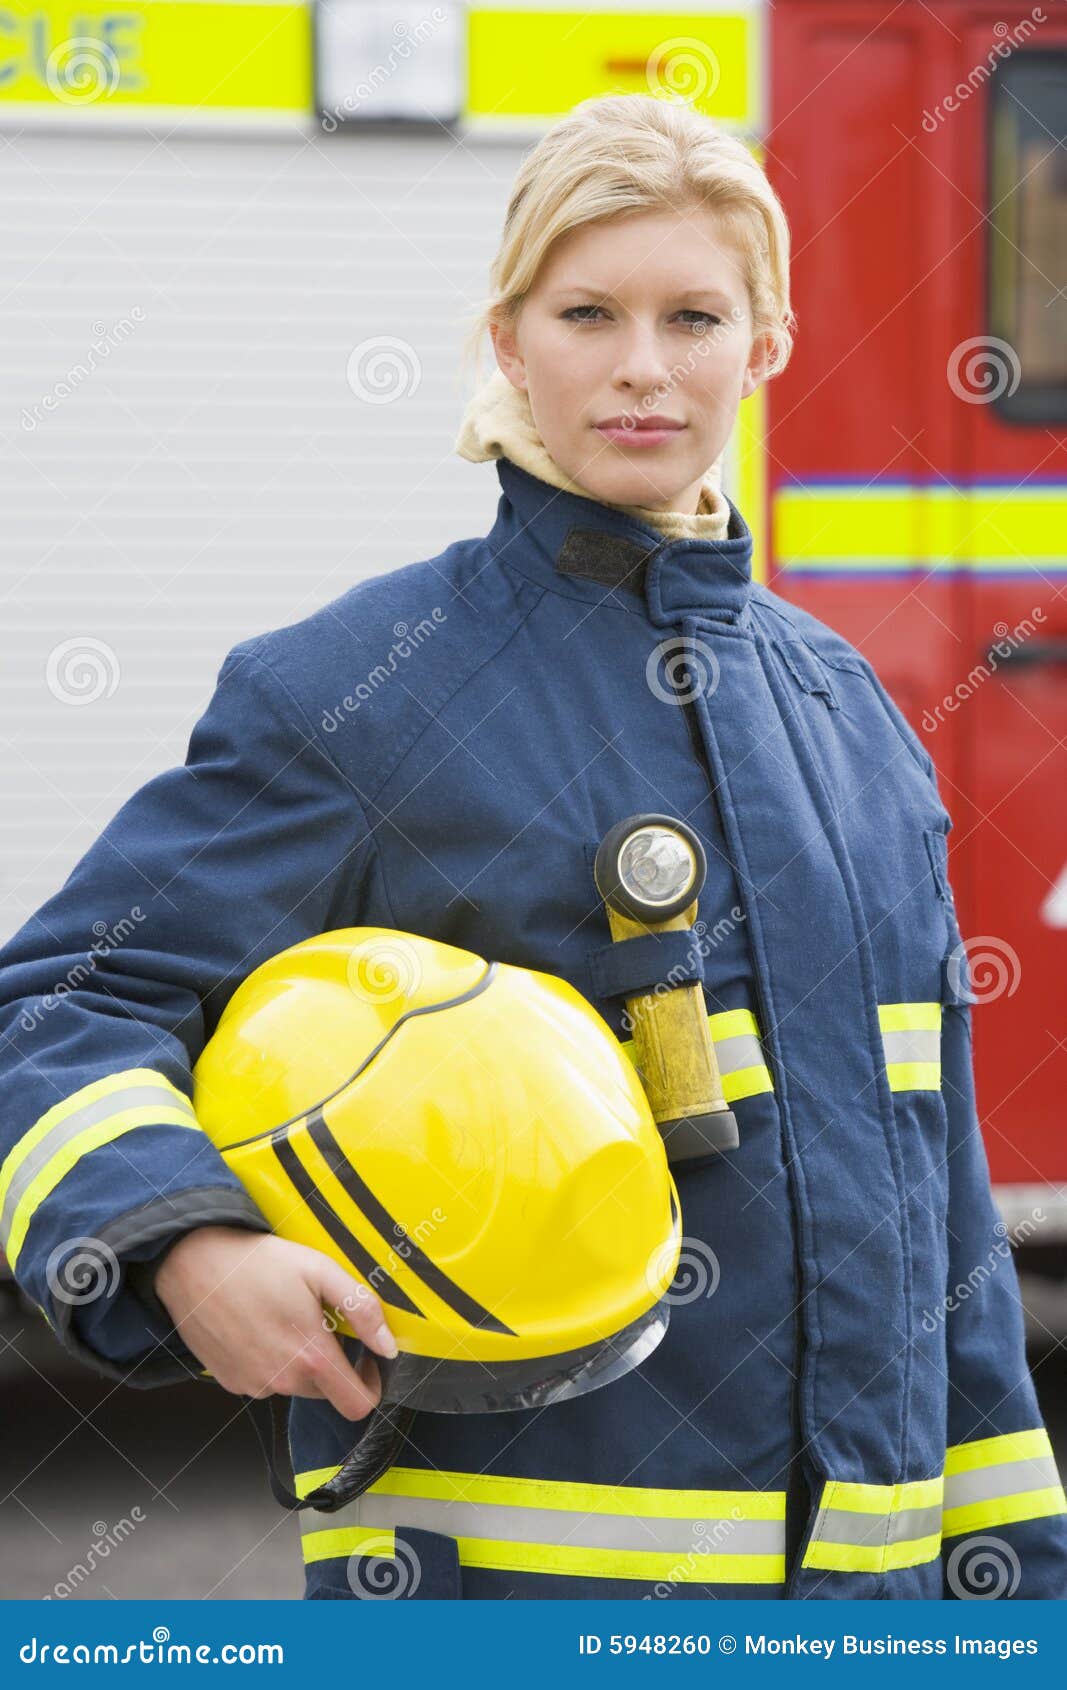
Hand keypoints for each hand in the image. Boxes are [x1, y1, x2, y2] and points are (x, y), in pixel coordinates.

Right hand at [154, 1226, 396, 1419]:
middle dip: (331, 1363)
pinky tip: (259, 1326)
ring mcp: (252, 1385)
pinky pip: (264, 1380)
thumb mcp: (320, 1270)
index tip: (366, 1359)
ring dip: (298, 1361)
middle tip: (317, 1320)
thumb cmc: (256, 1262)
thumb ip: (362, 1309)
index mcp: (310, 1356)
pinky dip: (270, 1361)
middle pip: (326, 1391)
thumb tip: (388, 1345)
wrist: (192, 1263)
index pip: (357, 1404)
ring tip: (283, 1317)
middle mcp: (281, 1380)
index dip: (371, 1385)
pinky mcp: (230, 1382)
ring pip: (294, 1385)